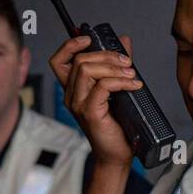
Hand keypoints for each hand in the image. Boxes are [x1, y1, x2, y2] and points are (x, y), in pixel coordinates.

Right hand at [48, 33, 141, 168]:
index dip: (71, 45)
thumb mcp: (117, 88)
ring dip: (113, 67)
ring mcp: (78, 104)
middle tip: (127, 62)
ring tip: (132, 74)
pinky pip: (102, 86)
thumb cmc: (116, 125)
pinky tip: (134, 85)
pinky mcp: (90, 113)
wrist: (117, 153)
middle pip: (79, 60)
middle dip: (106, 55)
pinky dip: (120, 81)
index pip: (59, 61)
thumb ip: (118, 64)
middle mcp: (71, 96)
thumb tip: (124, 41)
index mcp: (73, 89)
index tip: (90, 40)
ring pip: (87, 70)